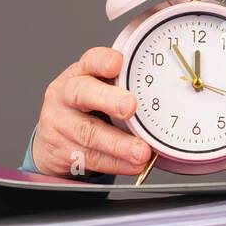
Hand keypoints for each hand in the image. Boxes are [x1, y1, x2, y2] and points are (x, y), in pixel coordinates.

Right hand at [32, 47, 151, 177]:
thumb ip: (124, 87)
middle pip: (83, 93)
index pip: (90, 60)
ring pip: (89, 133)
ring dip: (119, 144)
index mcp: (80, 73)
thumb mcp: (101, 90)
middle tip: (130, 107)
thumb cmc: (88, 110)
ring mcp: (61, 123)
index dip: (103, 61)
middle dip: (108, 99)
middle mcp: (66, 95)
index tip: (118, 64)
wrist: (54, 141)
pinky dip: (117, 164)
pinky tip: (134, 165)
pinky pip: (92, 158)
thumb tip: (170, 91)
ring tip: (142, 151)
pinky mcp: (62, 150)